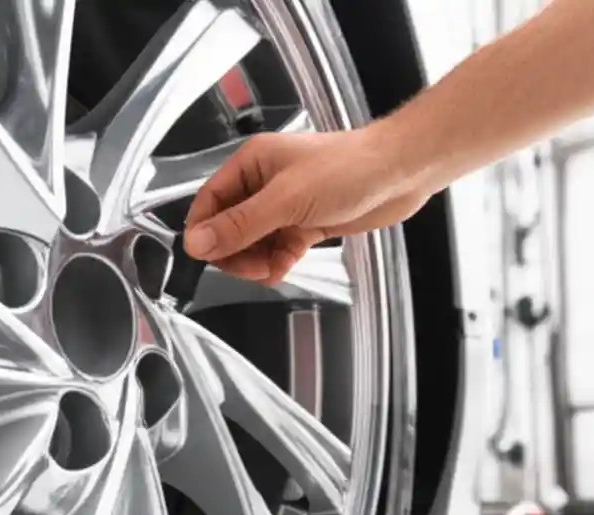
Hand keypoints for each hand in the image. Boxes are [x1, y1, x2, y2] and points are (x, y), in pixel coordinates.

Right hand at [182, 125, 429, 283]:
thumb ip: (240, 225)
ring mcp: (285, 205)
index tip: (208, 260)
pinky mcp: (305, 223)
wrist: (399, 174)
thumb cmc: (344, 172)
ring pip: (253, 242)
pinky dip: (276, 262)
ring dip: (256, 261)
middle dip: (235, 252)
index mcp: (250, 164)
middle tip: (253, 269)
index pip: (209, 202)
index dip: (205, 232)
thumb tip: (195, 244)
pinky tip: (282, 269)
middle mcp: (263, 184)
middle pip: (229, 227)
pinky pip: (277, 248)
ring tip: (271, 270)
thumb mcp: (286, 200)